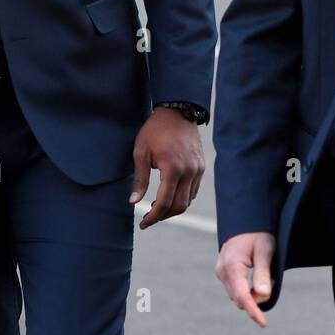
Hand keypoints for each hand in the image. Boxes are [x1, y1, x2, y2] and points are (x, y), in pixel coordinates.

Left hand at [129, 106, 205, 228]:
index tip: (143, 223)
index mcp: (173, 169)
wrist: (177, 111)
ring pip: (188, 200)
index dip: (152, 217)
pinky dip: (183, 198)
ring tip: (157, 207)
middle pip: (179, 206)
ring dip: (173, 208)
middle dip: (163, 216)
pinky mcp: (201, 166)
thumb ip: (139, 179)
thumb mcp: (141, 152)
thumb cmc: (155, 130)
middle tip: (149, 218)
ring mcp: (198, 169)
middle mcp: (189, 172)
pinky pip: (193, 190)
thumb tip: (133, 202)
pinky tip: (170, 195)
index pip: (164, 203)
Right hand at [215, 232, 275, 326]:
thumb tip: (262, 295)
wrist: (246, 220)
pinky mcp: (223, 272)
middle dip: (257, 297)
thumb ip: (262, 273)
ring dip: (253, 292)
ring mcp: (221, 272)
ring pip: (238, 294)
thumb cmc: (257, 233)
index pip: (242, 296)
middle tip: (272, 278)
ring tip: (266, 273)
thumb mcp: (265, 250)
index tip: (263, 323)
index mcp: (232, 265)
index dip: (253, 311)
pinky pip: (236, 287)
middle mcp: (222, 271)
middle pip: (240, 298)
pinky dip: (248, 287)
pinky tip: (258, 273)